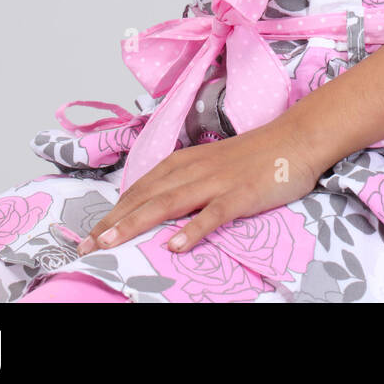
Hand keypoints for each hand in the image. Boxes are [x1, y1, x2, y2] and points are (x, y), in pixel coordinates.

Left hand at [76, 118, 323, 256]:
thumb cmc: (257, 155)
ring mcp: (217, 181)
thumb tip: (160, 207)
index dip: (113, 211)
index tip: (89, 234)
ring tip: (111, 243)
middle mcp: (194, 169)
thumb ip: (188, 183)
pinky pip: (214, 213)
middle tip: (86, 246)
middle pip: (146, 197)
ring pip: (169, 203)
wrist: (297, 137)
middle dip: (113, 222)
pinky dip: (194, 229)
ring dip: (136, 223)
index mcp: (186, 162)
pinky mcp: (241, 193)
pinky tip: (176, 245)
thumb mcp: (214, 166)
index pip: (140, 189)